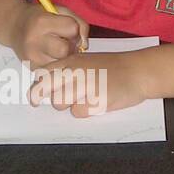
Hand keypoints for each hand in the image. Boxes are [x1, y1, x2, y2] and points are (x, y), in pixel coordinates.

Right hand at [9, 4, 86, 65]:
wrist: (13, 26)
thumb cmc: (40, 17)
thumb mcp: (59, 10)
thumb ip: (78, 22)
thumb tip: (85, 45)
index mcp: (42, 22)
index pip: (72, 28)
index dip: (72, 28)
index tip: (64, 27)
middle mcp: (35, 41)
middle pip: (66, 50)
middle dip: (69, 46)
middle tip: (63, 40)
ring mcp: (32, 57)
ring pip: (62, 62)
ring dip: (65, 56)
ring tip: (56, 47)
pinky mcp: (32, 68)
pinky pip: (55, 70)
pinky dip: (57, 63)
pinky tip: (50, 55)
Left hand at [29, 49, 147, 116]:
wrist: (138, 71)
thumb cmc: (113, 67)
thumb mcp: (87, 62)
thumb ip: (68, 71)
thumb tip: (49, 86)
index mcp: (71, 61)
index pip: (43, 73)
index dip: (37, 85)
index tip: (35, 95)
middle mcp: (74, 72)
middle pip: (44, 88)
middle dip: (40, 97)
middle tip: (37, 103)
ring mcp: (84, 85)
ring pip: (60, 102)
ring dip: (66, 104)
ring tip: (83, 98)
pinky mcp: (95, 100)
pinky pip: (78, 112)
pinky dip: (85, 111)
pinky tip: (96, 102)